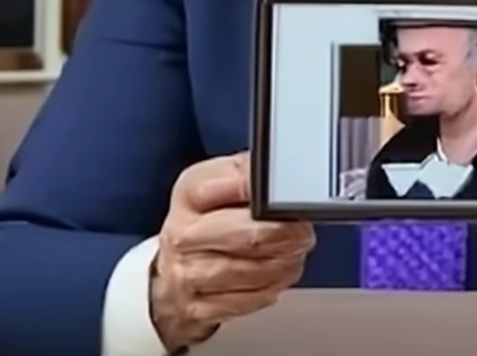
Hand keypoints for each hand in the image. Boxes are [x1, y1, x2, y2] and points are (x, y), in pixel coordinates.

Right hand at [150, 153, 314, 350]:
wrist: (173, 271)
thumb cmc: (204, 219)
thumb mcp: (217, 181)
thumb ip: (248, 171)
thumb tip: (282, 168)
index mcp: (191, 193)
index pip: (236, 184)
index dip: (270, 191)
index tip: (289, 193)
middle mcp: (185, 235)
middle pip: (251, 236)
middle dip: (288, 233)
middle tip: (303, 229)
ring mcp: (189, 275)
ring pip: (255, 271)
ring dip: (286, 260)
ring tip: (294, 249)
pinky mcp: (202, 308)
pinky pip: (252, 299)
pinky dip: (275, 285)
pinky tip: (278, 271)